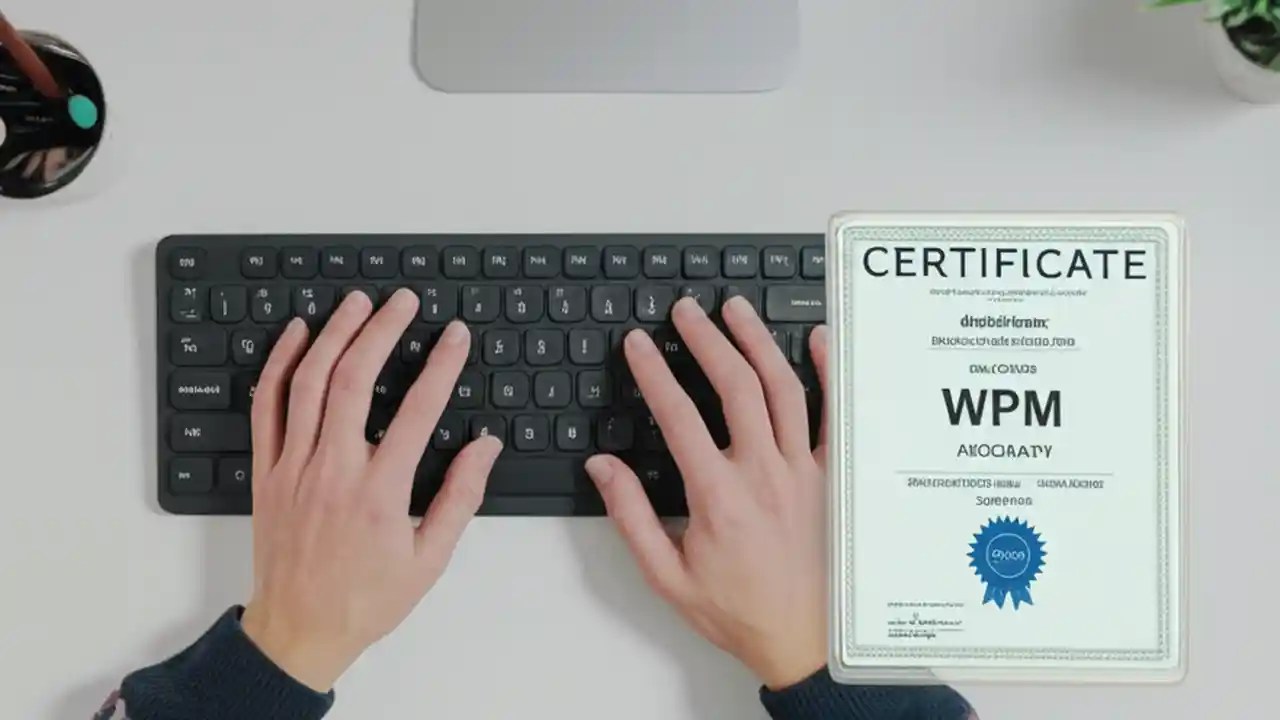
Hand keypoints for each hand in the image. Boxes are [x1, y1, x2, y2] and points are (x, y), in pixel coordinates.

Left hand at [240, 289, 501, 691]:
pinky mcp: (266, 472)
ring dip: (334, 334)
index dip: (441, 364)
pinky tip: (296, 336)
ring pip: (309, 382)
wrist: (299, 630)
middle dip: (382, 330)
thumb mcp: (430, 558)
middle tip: (402, 302)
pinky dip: (279, 365)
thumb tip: (484, 447)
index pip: (418, 410)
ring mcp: (294, 468)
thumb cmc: (366, 599)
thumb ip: (460, 497)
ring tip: (356, 303)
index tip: (455, 336)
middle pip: (355, 379)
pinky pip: (267, 406)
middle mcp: (334, 470)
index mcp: (380, 492)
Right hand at [586, 296, 828, 690]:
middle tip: (685, 311)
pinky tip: (816, 341)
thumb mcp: (667, 576)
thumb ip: (632, 517)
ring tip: (735, 311)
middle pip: (735, 386)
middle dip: (706, 340)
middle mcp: (764, 474)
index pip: (679, 415)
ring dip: (757, 342)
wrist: (803, 641)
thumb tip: (603, 468)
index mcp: (719, 496)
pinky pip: (835, 416)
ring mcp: (804, 472)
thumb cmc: (737, 610)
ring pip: (782, 389)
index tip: (638, 345)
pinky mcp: (833, 478)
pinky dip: (828, 374)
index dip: (654, 372)